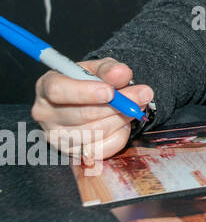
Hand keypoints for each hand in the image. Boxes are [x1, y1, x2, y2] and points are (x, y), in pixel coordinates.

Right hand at [32, 57, 152, 163]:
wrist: (91, 101)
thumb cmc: (91, 82)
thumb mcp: (99, 68)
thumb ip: (110, 69)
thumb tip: (121, 73)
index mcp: (46, 86)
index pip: (58, 91)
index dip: (85, 92)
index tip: (110, 92)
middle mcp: (46, 113)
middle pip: (81, 114)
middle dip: (117, 105)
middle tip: (143, 94)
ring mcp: (57, 136)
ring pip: (95, 132)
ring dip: (122, 118)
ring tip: (136, 106)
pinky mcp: (72, 153)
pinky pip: (102, 148)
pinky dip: (120, 135)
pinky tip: (124, 122)